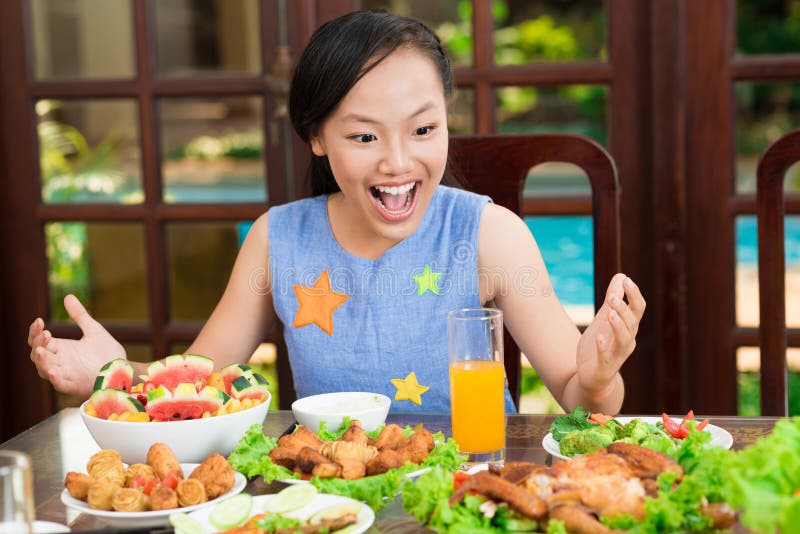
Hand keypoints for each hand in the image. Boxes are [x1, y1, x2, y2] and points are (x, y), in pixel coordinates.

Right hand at [28, 294, 125, 397]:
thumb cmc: (106, 352)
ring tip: (42, 351)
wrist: (122, 369)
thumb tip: (68, 296)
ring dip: (41, 361)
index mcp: (60, 348)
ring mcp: (64, 374)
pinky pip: (60, 384)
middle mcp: (58, 361)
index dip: (35, 332)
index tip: (39, 320)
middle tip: (46, 334)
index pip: (38, 340)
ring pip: (43, 369)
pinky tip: (53, 372)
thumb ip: (80, 315)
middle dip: (38, 344)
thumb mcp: (93, 330)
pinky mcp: (73, 386)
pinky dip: (55, 379)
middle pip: (37, 354)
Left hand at [576, 273, 645, 395]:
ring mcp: (617, 355)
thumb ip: (613, 299)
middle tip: (612, 296)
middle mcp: (628, 340)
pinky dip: (604, 347)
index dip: (634, 295)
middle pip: (631, 322)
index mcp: (629, 328)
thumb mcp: (604, 318)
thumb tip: (621, 275)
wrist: (592, 377)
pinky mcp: (605, 367)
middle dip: (623, 308)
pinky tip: (599, 338)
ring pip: (623, 339)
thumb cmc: (601, 344)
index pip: (638, 309)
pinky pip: (607, 357)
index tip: (626, 280)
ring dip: (618, 325)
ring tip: (610, 313)